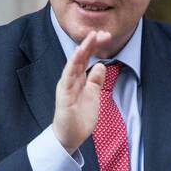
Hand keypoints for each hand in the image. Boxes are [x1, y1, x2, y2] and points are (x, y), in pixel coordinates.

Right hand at [52, 29, 111, 154]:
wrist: (69, 138)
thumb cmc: (79, 118)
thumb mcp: (93, 96)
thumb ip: (95, 81)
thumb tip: (101, 65)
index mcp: (78, 79)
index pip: (87, 58)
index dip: (95, 46)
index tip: (106, 35)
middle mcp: (71, 79)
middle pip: (81, 57)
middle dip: (90, 44)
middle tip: (101, 32)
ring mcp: (66, 86)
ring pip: (74, 64)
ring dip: (82, 50)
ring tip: (90, 38)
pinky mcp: (64, 95)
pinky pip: (68, 77)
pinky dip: (73, 65)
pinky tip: (78, 55)